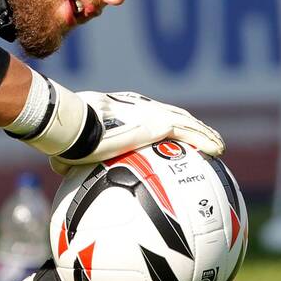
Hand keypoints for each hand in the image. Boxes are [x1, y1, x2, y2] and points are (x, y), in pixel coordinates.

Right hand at [49, 91, 223, 173]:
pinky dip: (205, 140)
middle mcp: (139, 108)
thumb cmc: (65, 139)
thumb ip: (71, 161)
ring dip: (204, 133)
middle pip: (172, 115)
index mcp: (119, 111)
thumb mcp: (68, 151)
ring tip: (218, 146)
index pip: (145, 116)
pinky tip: (218, 151)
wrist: (73, 128)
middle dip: (188, 127)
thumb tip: (62, 171)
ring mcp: (151, 114)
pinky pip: (190, 133)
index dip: (160, 123)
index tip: (168, 135)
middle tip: (202, 140)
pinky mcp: (158, 124)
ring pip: (186, 123)